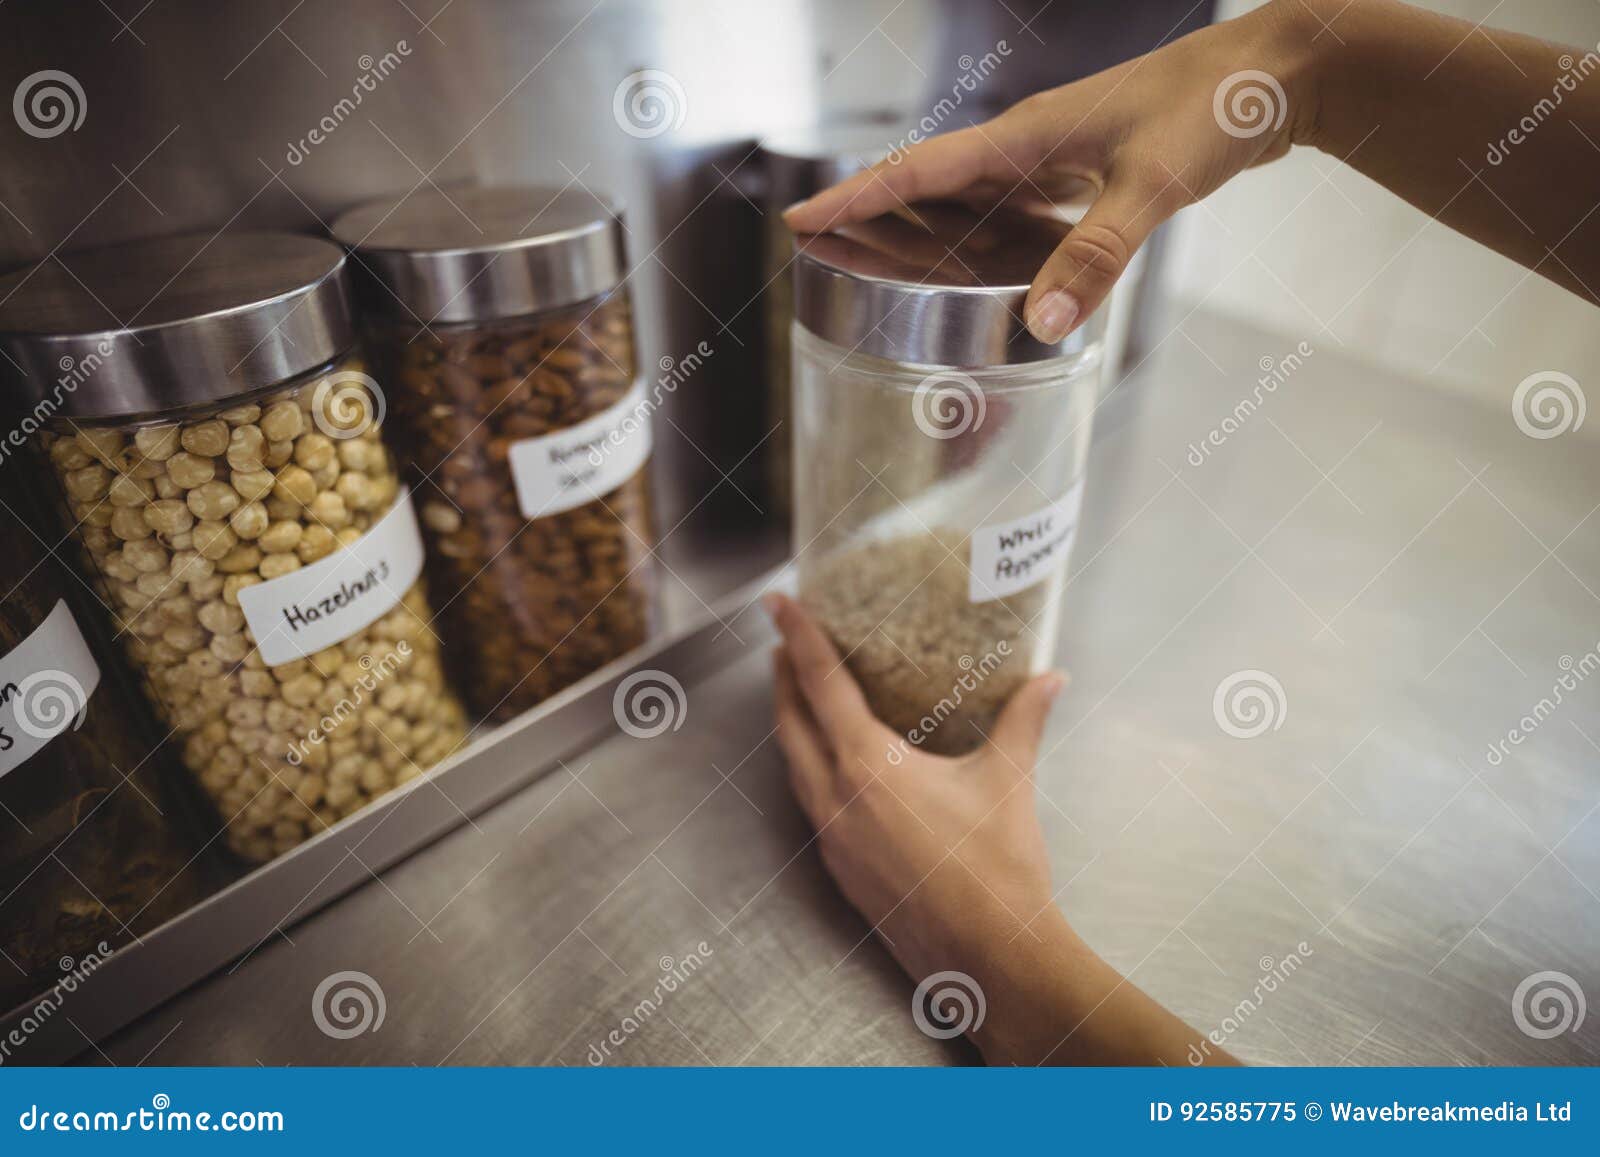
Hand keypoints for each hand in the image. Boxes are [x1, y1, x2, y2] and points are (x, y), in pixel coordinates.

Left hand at [765, 592, 1067, 983]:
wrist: (990, 958)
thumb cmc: (998, 870)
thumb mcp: (1008, 781)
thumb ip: (1024, 720)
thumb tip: (1050, 679)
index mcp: (869, 767)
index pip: (821, 685)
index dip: (800, 638)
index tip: (779, 604)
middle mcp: (837, 800)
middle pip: (792, 723)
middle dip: (785, 678)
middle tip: (785, 642)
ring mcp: (833, 840)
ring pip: (794, 767)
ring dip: (792, 725)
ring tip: (799, 696)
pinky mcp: (841, 871)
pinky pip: (809, 804)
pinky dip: (808, 769)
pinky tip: (829, 769)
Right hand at [783, 0, 1318, 342]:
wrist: (1278, 71)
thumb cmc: (1215, 110)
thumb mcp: (1153, 186)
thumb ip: (1096, 256)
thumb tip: (1039, 325)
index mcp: (1026, 138)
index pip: (918, 172)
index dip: (856, 200)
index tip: (799, 222)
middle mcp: (1028, 143)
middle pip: (928, 186)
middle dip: (870, 218)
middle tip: (816, 251)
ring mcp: (1056, 154)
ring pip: (968, 197)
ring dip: (922, 229)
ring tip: (876, 262)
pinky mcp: (1086, 167)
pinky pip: (1014, 206)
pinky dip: (984, 235)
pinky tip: (985, 262)